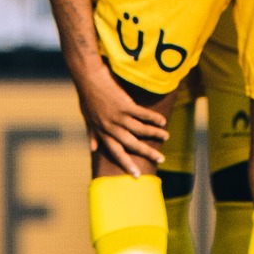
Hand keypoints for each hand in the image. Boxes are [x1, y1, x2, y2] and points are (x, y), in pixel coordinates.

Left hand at [73, 58, 170, 173]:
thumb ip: (92, 133)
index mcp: (102, 132)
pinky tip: (162, 121)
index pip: (116, 152)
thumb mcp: (87, 117)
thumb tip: (92, 149)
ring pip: (140, 130)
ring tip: (166, 136)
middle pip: (131, 144)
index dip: (127, 164)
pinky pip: (142, 114)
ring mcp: (118, 116)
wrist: (88, 77)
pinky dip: (153, 118)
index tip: (137, 175)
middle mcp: (111, 127)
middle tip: (161, 159)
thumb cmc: (87, 96)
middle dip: (147, 153)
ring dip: (154, 134)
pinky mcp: (124, 104)